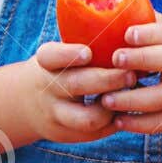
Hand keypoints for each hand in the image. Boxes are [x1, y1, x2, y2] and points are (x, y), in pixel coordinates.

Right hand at [24, 40, 138, 144]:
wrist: (27, 104)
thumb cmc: (60, 68)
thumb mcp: (60, 54)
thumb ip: (86, 43)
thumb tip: (134, 28)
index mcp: (46, 62)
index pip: (51, 56)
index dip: (68, 55)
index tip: (88, 53)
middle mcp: (48, 88)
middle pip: (76, 85)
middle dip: (108, 80)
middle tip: (131, 74)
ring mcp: (56, 114)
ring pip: (88, 119)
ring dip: (114, 108)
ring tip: (132, 96)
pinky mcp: (68, 134)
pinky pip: (97, 132)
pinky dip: (116, 121)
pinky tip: (128, 110)